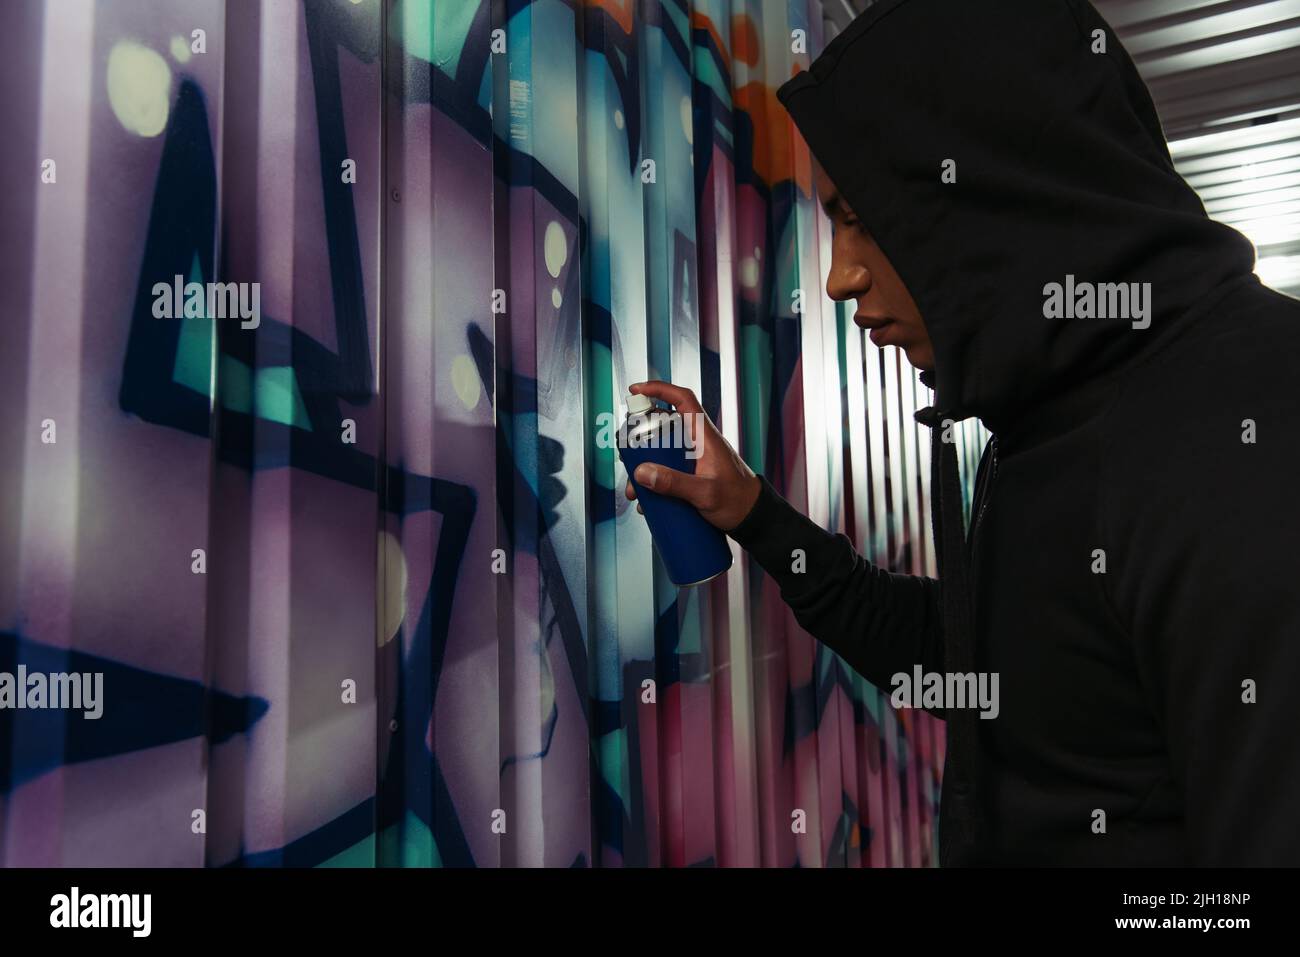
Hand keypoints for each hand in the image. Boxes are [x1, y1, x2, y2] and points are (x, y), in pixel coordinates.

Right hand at [623, 381, 760, 531]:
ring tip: (634, 488)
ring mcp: (693, 457)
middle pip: (663, 424)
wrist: (753, 517)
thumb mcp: (705, 493)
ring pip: (661, 449)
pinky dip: (653, 480)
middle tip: (626, 451)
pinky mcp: (691, 472)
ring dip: (643, 465)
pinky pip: (666, 468)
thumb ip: (675, 483)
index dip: (659, 389)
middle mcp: (697, 441)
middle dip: (640, 436)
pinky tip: (646, 500)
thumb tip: (642, 472)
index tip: (635, 391)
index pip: (683, 400)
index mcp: (705, 435)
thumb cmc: (737, 501)